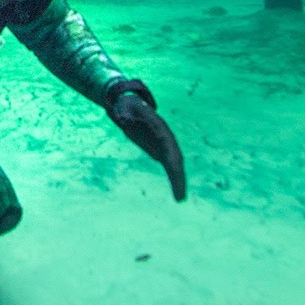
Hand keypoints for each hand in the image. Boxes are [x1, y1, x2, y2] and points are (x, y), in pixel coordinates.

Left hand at [108, 84, 185, 201]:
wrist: (131, 105)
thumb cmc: (127, 107)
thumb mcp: (124, 109)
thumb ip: (124, 114)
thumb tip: (123, 120)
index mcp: (160, 128)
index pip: (168, 146)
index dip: (172, 161)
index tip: (175, 172)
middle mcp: (166, 138)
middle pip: (175, 159)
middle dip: (178, 178)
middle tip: (180, 197)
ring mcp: (164, 145)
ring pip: (175, 164)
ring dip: (178, 181)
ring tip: (180, 198)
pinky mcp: (161, 151)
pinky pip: (170, 167)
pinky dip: (174, 179)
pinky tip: (178, 193)